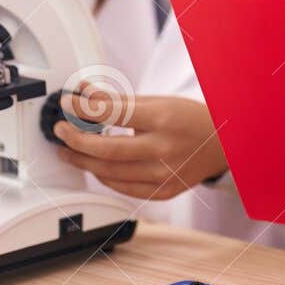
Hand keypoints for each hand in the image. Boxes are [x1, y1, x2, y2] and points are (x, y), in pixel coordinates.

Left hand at [53, 94, 228, 200]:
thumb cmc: (189, 119)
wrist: (223, 145)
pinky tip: (94, 166)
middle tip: (60, 131)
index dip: (82, 109)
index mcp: (162, 119)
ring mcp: (163, 175)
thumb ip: (118, 100)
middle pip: (106, 150)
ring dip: (83, 161)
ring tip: (69, 150)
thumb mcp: (156, 101)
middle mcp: (163, 149)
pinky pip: (123, 188)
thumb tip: (84, 93)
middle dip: (75, 140)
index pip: (112, 114)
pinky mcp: (162, 192)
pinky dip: (103, 176)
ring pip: (110, 173)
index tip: (66, 104)